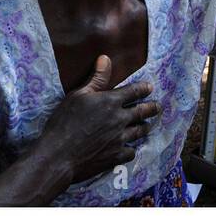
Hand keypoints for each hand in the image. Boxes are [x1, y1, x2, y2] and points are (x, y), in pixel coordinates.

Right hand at [32, 55, 159, 193]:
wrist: (58, 155)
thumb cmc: (64, 122)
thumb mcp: (77, 95)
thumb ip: (96, 79)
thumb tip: (105, 58)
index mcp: (110, 102)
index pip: (134, 92)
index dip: (144, 88)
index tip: (150, 87)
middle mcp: (119, 119)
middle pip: (142, 112)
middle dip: (152, 108)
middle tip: (158, 107)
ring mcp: (119, 139)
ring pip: (140, 131)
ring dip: (144, 127)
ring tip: (147, 126)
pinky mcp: (116, 157)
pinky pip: (131, 152)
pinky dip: (131, 149)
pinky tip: (130, 149)